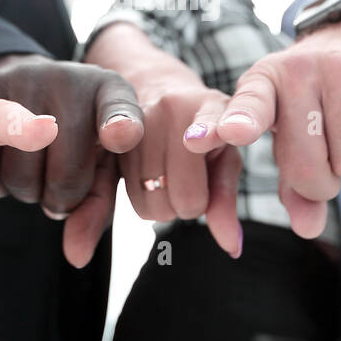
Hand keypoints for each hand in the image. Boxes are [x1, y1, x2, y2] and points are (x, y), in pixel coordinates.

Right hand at [0, 57, 143, 267]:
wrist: (35, 81)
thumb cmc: (80, 132)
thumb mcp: (101, 162)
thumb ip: (96, 207)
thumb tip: (76, 257)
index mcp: (110, 92)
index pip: (120, 110)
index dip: (121, 126)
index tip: (119, 137)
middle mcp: (68, 80)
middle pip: (64, 176)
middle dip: (62, 199)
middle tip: (61, 187)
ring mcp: (22, 82)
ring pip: (20, 178)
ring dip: (28, 193)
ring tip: (36, 172)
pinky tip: (8, 163)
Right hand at [121, 81, 243, 257]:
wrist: (157, 92)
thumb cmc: (203, 133)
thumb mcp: (224, 157)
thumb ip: (226, 199)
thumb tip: (231, 248)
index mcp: (209, 105)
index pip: (208, 122)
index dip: (204, 133)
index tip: (195, 141)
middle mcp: (170, 107)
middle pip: (184, 195)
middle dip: (191, 203)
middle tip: (190, 179)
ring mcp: (136, 121)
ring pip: (153, 204)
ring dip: (164, 203)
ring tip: (168, 174)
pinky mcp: (109, 141)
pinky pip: (131, 199)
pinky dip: (143, 200)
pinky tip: (148, 175)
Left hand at [188, 13, 340, 238]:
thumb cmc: (308, 101)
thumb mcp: (286, 132)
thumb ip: (291, 185)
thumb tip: (308, 228)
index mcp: (264, 81)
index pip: (251, 105)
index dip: (242, 121)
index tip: (232, 133)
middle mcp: (301, 69)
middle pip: (309, 168)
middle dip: (319, 183)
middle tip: (323, 161)